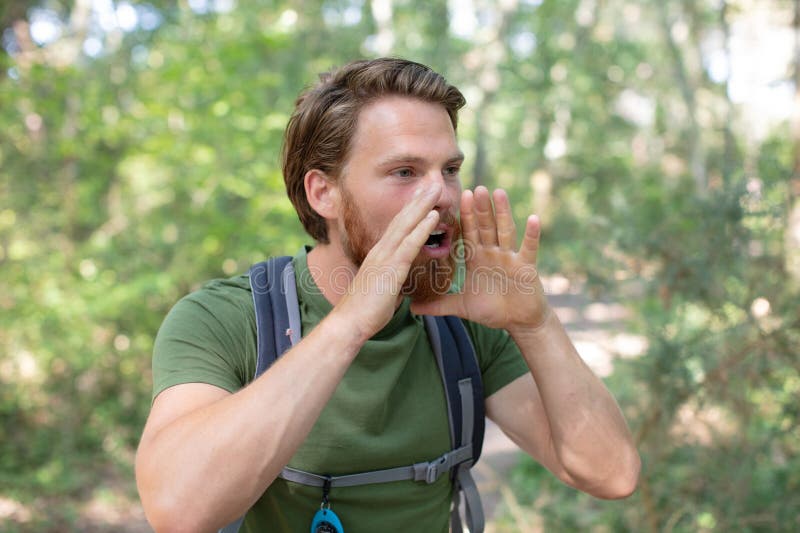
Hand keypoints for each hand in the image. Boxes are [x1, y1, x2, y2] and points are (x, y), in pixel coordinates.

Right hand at [335, 184, 441, 341]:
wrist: (348, 322)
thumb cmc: (365, 311)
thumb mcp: (382, 291)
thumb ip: (390, 282)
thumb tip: (397, 284)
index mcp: (380, 255)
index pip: (398, 228)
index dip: (411, 211)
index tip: (423, 196)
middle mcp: (381, 250)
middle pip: (402, 218)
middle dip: (418, 199)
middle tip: (432, 181)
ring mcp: (384, 257)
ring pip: (406, 225)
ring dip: (422, 205)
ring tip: (435, 188)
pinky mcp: (390, 268)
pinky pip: (409, 244)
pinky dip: (422, 228)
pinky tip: (433, 216)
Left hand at [411, 186, 549, 331]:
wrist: (518, 321)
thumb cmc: (491, 310)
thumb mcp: (461, 306)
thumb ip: (438, 305)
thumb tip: (413, 308)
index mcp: (477, 259)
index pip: (469, 233)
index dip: (464, 216)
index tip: (459, 196)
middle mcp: (493, 253)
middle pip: (486, 227)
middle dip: (480, 208)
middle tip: (476, 187)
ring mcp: (510, 258)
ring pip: (505, 231)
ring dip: (502, 213)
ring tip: (498, 192)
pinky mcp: (526, 267)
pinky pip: (529, 248)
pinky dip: (531, 235)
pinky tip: (533, 218)